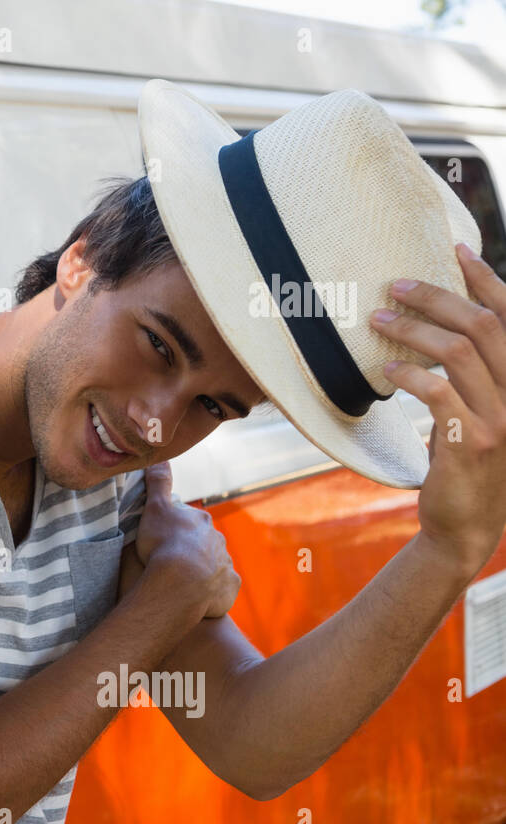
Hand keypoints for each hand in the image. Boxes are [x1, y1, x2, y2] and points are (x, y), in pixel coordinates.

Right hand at [133, 461, 240, 618]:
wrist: (181, 583)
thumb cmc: (164, 543)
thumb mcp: (156, 507)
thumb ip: (159, 482)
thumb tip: (161, 456)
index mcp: (201, 521)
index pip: (190, 520)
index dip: (176, 528)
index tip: (164, 537)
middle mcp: (218, 540)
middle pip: (204, 542)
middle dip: (192, 549)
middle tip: (171, 561)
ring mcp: (225, 564)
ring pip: (214, 564)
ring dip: (202, 570)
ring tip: (182, 582)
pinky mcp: (229, 588)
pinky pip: (222, 588)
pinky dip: (213, 591)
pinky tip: (200, 597)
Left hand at [375, 244, 505, 579]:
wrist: (466, 527)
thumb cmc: (467, 463)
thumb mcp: (479, 410)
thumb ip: (472, 373)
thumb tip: (440, 324)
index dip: (487, 279)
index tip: (456, 250)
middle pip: (484, 325)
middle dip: (438, 296)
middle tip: (394, 285)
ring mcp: (504, 418)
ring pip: (459, 352)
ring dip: (413, 330)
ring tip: (377, 323)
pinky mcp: (473, 442)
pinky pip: (438, 392)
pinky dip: (409, 374)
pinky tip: (386, 371)